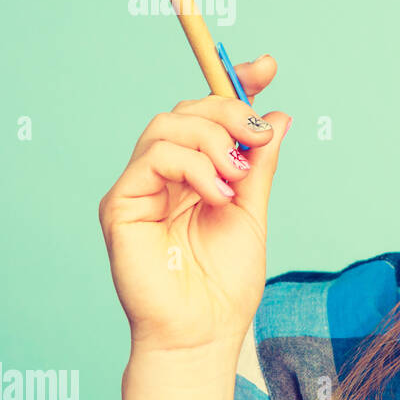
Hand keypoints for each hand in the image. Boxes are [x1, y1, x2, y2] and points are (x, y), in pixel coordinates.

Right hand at [98, 55, 290, 357]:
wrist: (204, 333)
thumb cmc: (225, 283)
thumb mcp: (253, 211)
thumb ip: (260, 165)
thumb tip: (277, 116)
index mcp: (196, 173)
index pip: (208, 115)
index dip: (235, 83)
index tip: (267, 67)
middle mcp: (164, 174)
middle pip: (187, 110)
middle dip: (228, 110)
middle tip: (258, 137)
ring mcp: (140, 187)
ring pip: (168, 125)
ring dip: (213, 140)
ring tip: (236, 179)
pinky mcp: (121, 203)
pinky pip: (153, 156)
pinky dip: (192, 165)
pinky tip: (216, 193)